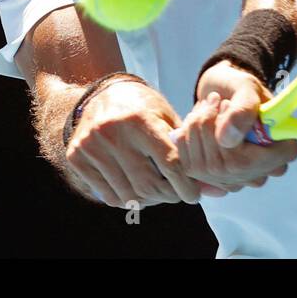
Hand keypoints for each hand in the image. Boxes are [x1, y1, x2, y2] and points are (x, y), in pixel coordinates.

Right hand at [65, 79, 227, 207]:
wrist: (102, 95)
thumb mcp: (167, 118)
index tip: (194, 195)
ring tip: (158, 195)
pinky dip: (127, 201)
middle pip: (148, 184)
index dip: (186, 185)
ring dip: (149, 202)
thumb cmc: (143, 108)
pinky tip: (137, 194)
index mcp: (140, 120)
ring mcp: (92, 146)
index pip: (169, 163)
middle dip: (168, 196)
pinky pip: (108, 195)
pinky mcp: (77, 157)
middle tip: (177, 196)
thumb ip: (189, 151)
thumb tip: (219, 190)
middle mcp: (113, 132)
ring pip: (128, 194)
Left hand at [173, 61, 296, 188]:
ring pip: (205, 166)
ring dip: (196, 130)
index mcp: (283, 150)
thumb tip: (226, 140)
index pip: (256, 161)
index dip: (232, 138)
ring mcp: (236, 181)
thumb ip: (242, 111)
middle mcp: (262, 173)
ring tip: (205, 108)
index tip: (224, 105)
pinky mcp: (212, 181)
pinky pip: (189, 165)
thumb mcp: (246, 88)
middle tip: (213, 100)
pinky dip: (186, 138)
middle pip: (226, 166)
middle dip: (209, 127)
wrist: (223, 91)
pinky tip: (195, 123)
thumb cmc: (240, 87)